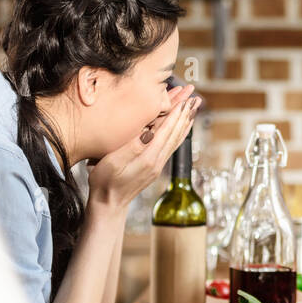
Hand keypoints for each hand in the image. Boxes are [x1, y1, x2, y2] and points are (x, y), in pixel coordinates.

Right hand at [87, 84, 198, 210]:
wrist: (108, 204)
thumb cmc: (105, 182)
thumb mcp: (113, 162)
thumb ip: (132, 146)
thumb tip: (149, 131)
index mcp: (148, 157)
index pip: (166, 130)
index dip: (175, 113)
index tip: (185, 98)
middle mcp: (157, 160)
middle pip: (175, 133)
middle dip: (185, 114)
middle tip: (196, 98)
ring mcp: (157, 164)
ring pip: (176, 139)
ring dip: (185, 123)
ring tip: (194, 110)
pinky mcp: (155, 166)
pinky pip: (171, 145)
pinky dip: (179, 134)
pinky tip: (181, 129)